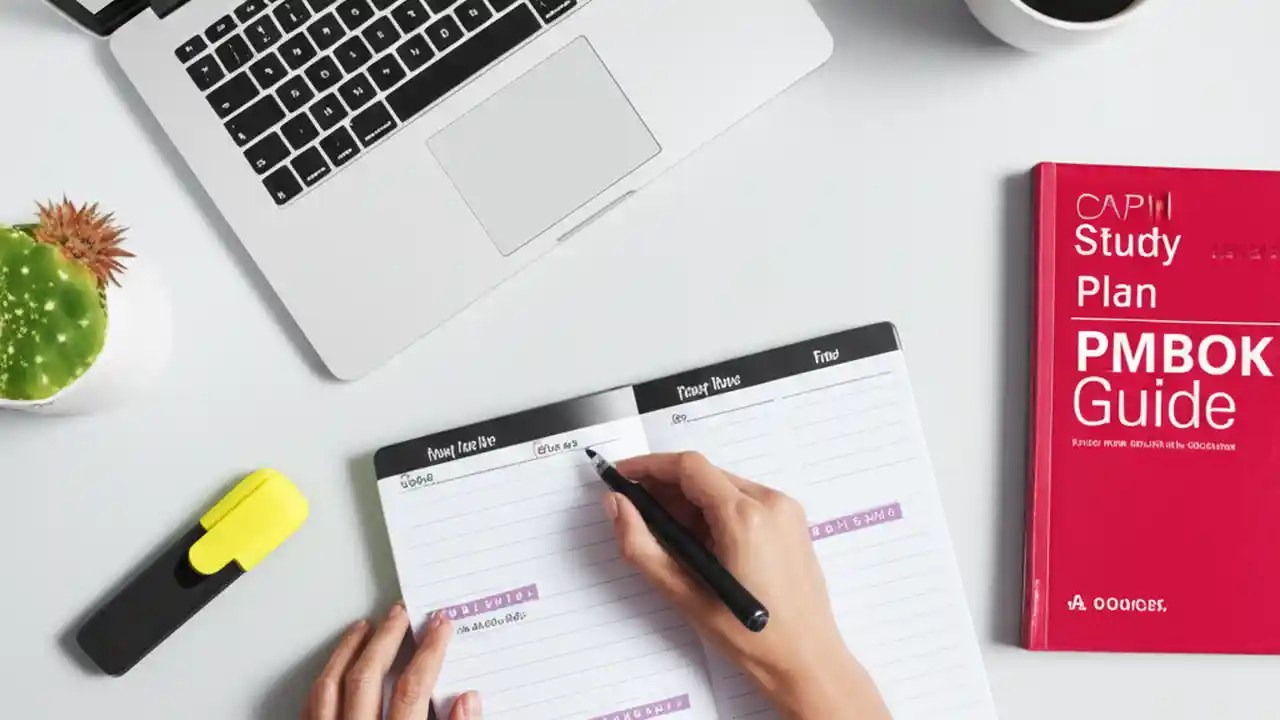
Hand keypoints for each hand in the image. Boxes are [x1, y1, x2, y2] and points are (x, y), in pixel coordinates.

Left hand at [303, 603, 481, 719]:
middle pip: (366, 677)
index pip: (412, 691)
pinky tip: (336, 667)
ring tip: (365, 627)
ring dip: (349, 650)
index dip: (429, 654)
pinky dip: (326, 678)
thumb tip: (468, 701)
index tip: (440, 628)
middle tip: (401, 613)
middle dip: (386, 639)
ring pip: (330, 686)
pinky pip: (312, 704)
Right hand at [604, 452, 889, 719]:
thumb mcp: (684, 594)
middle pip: (705, 474)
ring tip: (669, 536)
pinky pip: (744, 500)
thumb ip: (641, 545)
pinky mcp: (791, 521)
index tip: (622, 475)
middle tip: (636, 509)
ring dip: (690, 501)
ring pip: (723, 486)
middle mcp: (771, 503)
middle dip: (665, 486)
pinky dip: (715, 511)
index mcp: (745, 517)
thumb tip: (617, 505)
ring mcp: (785, 510)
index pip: (688, 467)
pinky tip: (701, 542)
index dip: (649, 466)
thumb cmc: (751, 637)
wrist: (806, 659)